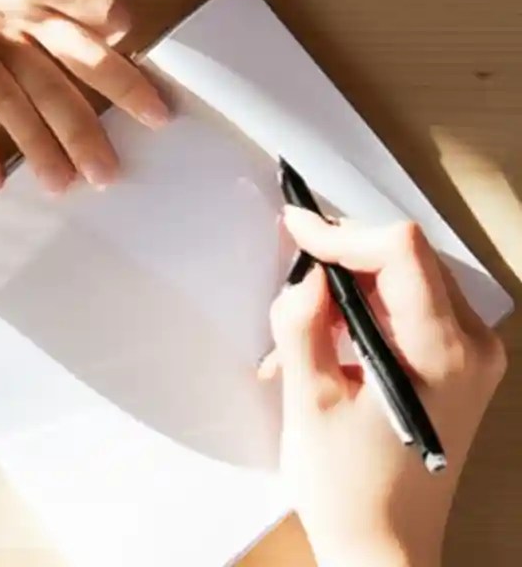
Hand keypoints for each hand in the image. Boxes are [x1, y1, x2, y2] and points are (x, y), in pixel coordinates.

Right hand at [263, 208, 506, 566]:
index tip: (295, 229)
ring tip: (302, 322)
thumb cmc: (350, 488)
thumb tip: (304, 276)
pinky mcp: (458, 368)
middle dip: (345, 255)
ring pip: (408, 279)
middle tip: (292, 269)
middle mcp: (472, 347)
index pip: (400, 251)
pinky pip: (413, 310)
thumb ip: (303, 327)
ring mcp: (471, 358)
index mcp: (443, 352)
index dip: (342, 232)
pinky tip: (328, 342)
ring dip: (352, 285)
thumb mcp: (310, 403)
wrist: (384, 548)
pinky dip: (368, 311)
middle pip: (407, 258)